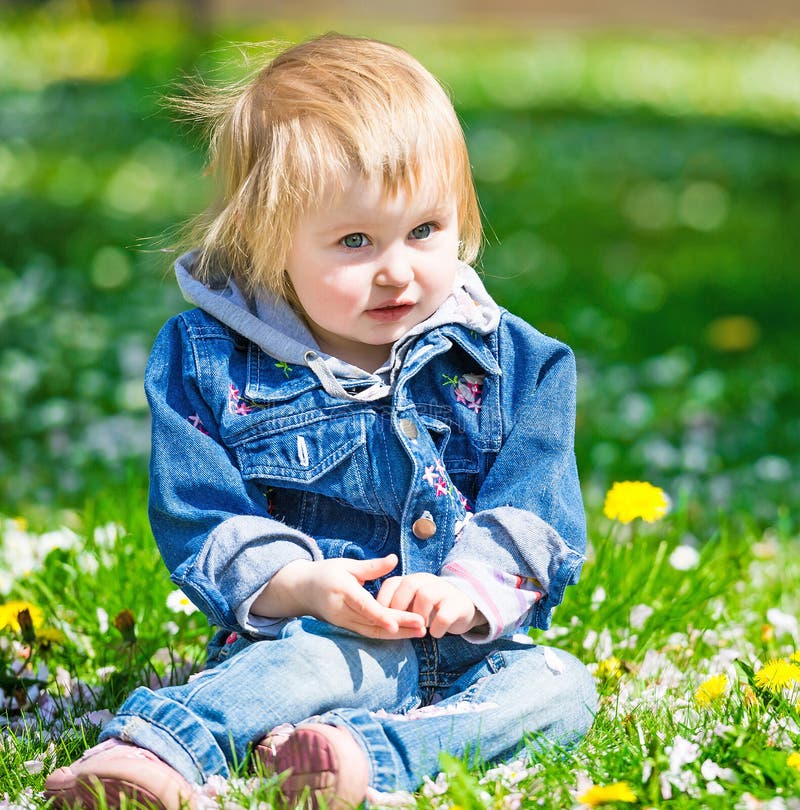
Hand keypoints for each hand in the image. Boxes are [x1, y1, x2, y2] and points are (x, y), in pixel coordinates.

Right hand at [256, 554, 425, 639]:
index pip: (363, 606)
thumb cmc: (326, 573)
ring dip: (397, 634)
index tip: (396, 625)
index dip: (379, 616)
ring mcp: (344, 622)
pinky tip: (406, 632)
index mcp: (342, 591)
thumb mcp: (347, 565)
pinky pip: (369, 633)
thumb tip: (394, 559)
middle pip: (372, 622)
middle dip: (398, 626)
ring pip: (372, 632)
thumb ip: (372, 567)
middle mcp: (342, 611)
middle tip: (422, 626)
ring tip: (420, 631)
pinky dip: (387, 634)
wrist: (303, 591)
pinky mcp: (347, 628)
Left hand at [376, 573, 483, 637]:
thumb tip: (373, 617)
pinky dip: (437, 628)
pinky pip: (444, 616)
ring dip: (419, 617)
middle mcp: (427, 580)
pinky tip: (435, 634)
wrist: (463, 608)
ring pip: (426, 596)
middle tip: (400, 626)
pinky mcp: (458, 604)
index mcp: (412, 579)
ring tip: (420, 629)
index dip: (383, 602)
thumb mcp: (412, 603)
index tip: (382, 620)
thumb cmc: (430, 608)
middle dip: (400, 608)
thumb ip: (396, 605)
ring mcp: (444, 590)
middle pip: (409, 585)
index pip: (392, 583)